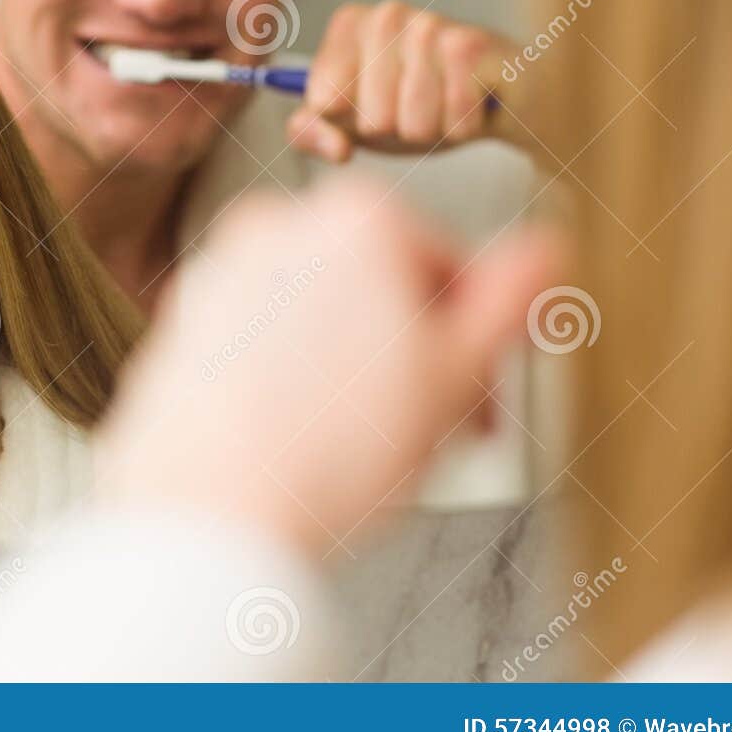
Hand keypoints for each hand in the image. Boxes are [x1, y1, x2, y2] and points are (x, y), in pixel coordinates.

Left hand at [97, 177, 560, 558]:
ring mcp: (223, 272)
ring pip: (322, 316)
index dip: (479, 348)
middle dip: (418, 360)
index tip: (481, 400)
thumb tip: (547, 252)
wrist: (207, 513)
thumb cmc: (327, 454)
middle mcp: (280, 225)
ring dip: (359, 371)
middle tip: (437, 435)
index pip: (452, 271)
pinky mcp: (184, 324)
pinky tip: (307, 443)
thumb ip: (509, 302)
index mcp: (357, 218)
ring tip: (368, 450)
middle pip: (381, 288)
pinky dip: (293, 381)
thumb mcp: (455, 375)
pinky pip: (264, 345)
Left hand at [287, 0, 519, 162]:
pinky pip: (450, 121)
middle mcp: (386, 14)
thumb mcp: (357, 123)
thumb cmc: (424, 105)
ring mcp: (429, 25)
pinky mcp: (470, 45)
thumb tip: (337, 148)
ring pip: (410, 123)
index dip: (353, 123)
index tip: (380, 104)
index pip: (324, 103)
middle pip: (369, 120)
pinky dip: (463, 129)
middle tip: (422, 107)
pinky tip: (475, 105)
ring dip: (433, 131)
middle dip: (397, 131)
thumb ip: (314, 132)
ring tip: (447, 106)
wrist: (505, 99)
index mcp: (350, 25)